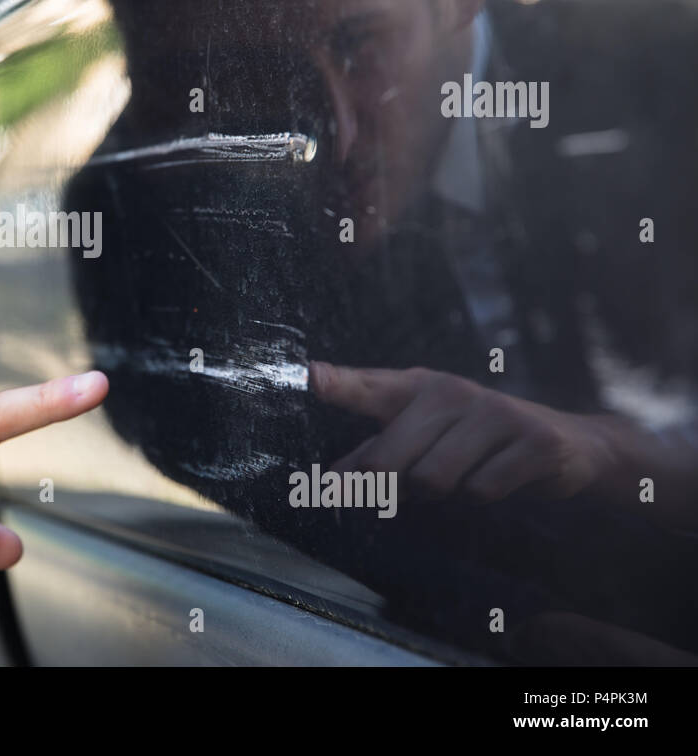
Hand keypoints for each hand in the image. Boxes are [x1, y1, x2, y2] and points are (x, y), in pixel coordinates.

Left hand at [309, 361, 617, 505]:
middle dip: (386, 486)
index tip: (311, 377)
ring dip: (441, 494)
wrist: (564, 444)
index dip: (340, 384)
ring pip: (434, 480)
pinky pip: (482, 490)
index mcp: (417, 387)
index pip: (370, 385)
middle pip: (390, 458)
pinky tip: (499, 478)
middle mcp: (452, 392)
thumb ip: (374, 453)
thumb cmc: (472, 440)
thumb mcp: (422, 436)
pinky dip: (483, 497)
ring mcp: (495, 412)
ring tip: (460, 476)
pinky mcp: (533, 440)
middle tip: (399, 490)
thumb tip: (330, 482)